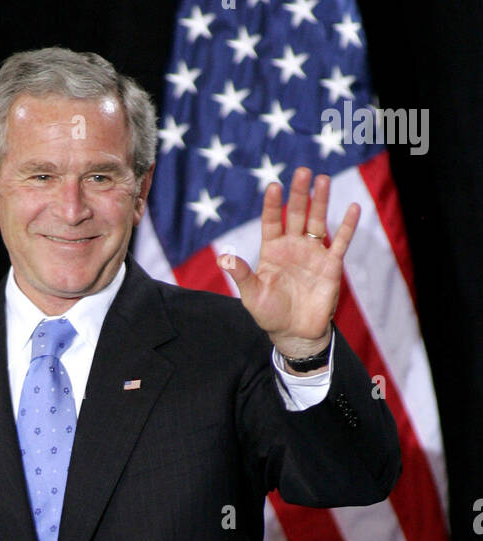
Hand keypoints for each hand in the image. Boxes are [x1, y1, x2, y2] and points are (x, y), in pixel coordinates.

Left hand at [217, 167, 358, 361]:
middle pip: (296, 214)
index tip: (273, 186)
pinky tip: (353, 208)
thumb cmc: (270, 314)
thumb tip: (222, 258)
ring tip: (323, 179)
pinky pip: (340, 242)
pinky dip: (347, 226)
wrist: (294, 333)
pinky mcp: (330, 265)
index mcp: (272, 250)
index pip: (271, 220)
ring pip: (317, 221)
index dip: (271, 204)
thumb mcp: (252, 296)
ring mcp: (312, 253)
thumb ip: (241, 275)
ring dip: (320, 201)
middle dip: (299, 193)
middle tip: (302, 171)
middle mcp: (293, 246)